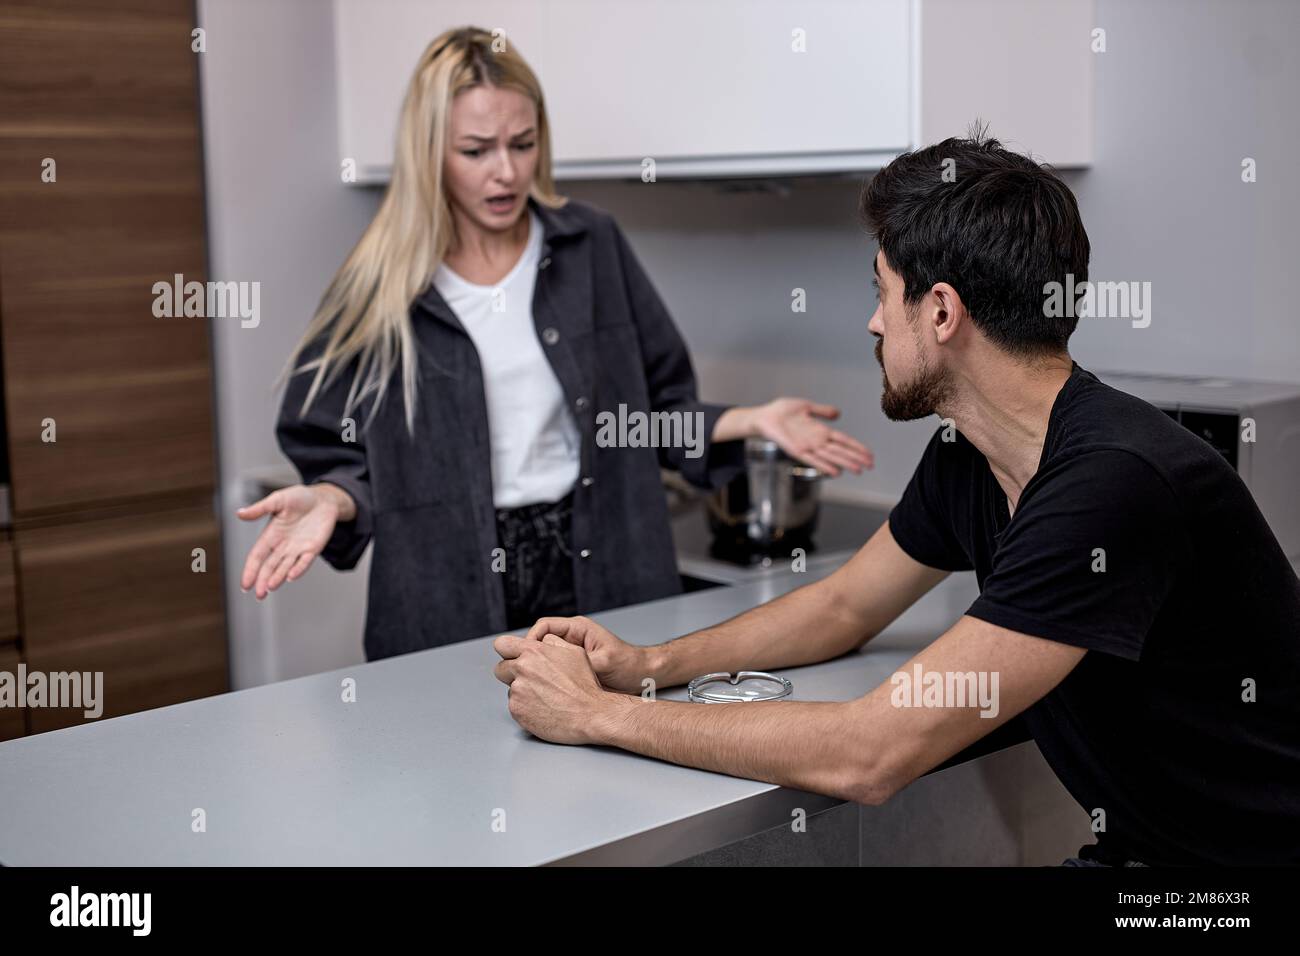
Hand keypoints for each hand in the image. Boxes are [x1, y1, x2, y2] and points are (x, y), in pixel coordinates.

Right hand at [236, 484, 341, 598]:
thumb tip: (239, 513)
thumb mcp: (277, 500)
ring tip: (270, 587)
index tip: (245, 585)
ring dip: (278, 578)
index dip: (250, 570)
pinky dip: (298, 569)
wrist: (323, 499)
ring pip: (285, 567)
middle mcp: (283, 546)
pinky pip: (304, 561)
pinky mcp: (313, 548)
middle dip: (263, 581)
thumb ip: (260, 509)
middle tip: (258, 595)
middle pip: (270, 567)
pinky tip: (291, 577)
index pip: (257, 556)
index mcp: (270, 536)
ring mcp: (298, 549)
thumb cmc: (299, 498)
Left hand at [493, 633, 618, 744]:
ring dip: (522, 692)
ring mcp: (517, 690)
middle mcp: (522, 669)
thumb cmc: (585, 685)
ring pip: (510, 689)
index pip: (502, 644)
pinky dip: (525, 707)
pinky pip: (515, 706)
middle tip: (531, 681)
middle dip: (512, 673)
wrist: (589, 715)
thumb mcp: (575, 652)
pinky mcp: (517, 710)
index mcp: (534, 651)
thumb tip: (543, 640)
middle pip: (500, 669)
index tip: (513, 658)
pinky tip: (543, 708)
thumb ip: (553, 643)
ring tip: (545, 697)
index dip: (508, 652)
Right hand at [522, 616, 652, 693]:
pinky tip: (544, 690)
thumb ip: (583, 661)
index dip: (531, 639)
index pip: (544, 627)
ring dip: (537, 668)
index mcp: (578, 629)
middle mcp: (571, 640)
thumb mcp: (605, 661)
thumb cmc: (628, 664)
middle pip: (539, 642)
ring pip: (544, 658)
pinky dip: (546, 679)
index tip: (527, 655)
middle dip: (530, 655)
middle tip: (524, 671)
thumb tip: (560, 667)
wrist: (642, 676)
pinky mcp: (572, 670)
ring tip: (532, 682)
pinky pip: (552, 671)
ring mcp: (570, 655)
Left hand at [751, 397, 873, 476]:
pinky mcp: (796, 451)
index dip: (857, 447)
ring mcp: (807, 446)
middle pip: (841, 451)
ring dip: (845, 464)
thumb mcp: (806, 407)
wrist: (765, 416)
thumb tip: (838, 414)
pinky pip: (813, 460)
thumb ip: (822, 411)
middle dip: (856, 458)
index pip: (843, 440)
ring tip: (859, 470)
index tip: (870, 454)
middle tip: (871, 466)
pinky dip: (824, 466)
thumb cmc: (782, 411)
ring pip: (831, 457)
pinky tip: (835, 472)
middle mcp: (816, 441)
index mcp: (820, 431)